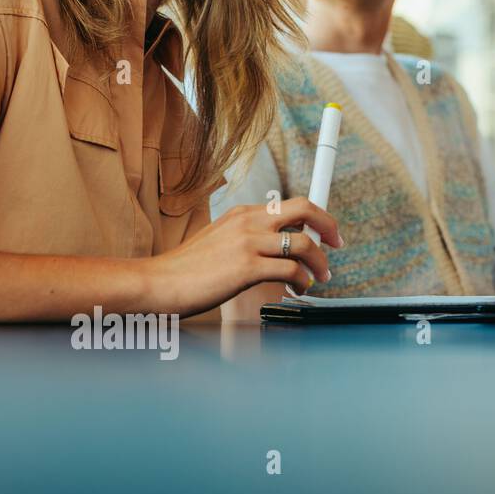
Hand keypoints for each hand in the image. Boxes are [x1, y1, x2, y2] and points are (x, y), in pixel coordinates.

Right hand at [149, 197, 343, 318]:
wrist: (157, 283)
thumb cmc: (183, 271)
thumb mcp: (217, 243)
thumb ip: (244, 240)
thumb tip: (272, 253)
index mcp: (241, 214)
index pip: (289, 204)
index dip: (315, 215)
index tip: (326, 232)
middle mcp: (247, 222)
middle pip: (304, 208)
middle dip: (329, 225)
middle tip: (337, 244)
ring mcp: (247, 243)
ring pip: (304, 242)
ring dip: (320, 262)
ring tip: (320, 277)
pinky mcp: (246, 267)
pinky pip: (291, 270)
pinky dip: (303, 281)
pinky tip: (299, 289)